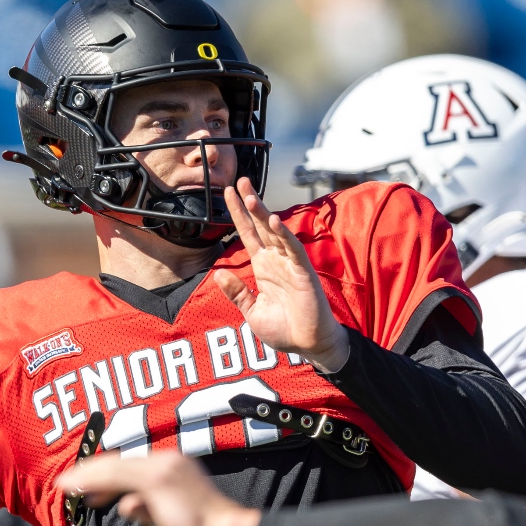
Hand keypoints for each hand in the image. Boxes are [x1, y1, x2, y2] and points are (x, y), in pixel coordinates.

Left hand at [57, 451, 260, 525]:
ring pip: (113, 468)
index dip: (104, 473)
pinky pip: (117, 477)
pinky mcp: (156, 480)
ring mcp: (161, 467)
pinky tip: (79, 489)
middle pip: (118, 462)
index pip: (129, 465)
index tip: (84, 484)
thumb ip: (148, 508)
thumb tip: (127, 506)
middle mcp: (165, 459)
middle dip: (90, 472)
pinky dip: (94, 481)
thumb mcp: (169, 515)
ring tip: (65, 485)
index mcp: (171, 464)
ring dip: (86, 476)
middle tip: (67, 483)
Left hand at [214, 178, 348, 372]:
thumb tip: (217, 274)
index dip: (238, 214)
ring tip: (249, 196)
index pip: (248, 233)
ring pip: (275, 233)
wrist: (307, 345)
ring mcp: (290, 264)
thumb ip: (236, 293)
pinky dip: (284, 235)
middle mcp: (276, 260)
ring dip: (263, 214)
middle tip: (239, 180)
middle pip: (261, 225)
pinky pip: (293, 249)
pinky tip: (274, 221)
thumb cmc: (283, 328)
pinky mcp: (304, 273)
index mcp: (263, 266)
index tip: (228, 193)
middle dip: (250, 203)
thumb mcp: (251, 311)